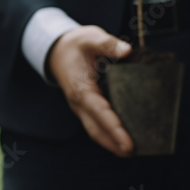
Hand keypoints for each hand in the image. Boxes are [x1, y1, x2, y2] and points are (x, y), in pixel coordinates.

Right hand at [48, 26, 133, 156]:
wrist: (57, 51)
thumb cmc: (77, 44)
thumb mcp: (91, 37)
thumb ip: (108, 44)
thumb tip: (127, 51)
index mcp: (80, 87)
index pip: (99, 111)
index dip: (113, 127)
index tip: (127, 141)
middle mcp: (79, 102)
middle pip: (95, 128)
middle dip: (113, 142)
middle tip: (132, 152)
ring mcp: (81, 107)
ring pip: (95, 130)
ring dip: (110, 143)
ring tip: (131, 152)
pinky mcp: (86, 107)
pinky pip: (97, 125)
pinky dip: (109, 135)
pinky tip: (123, 140)